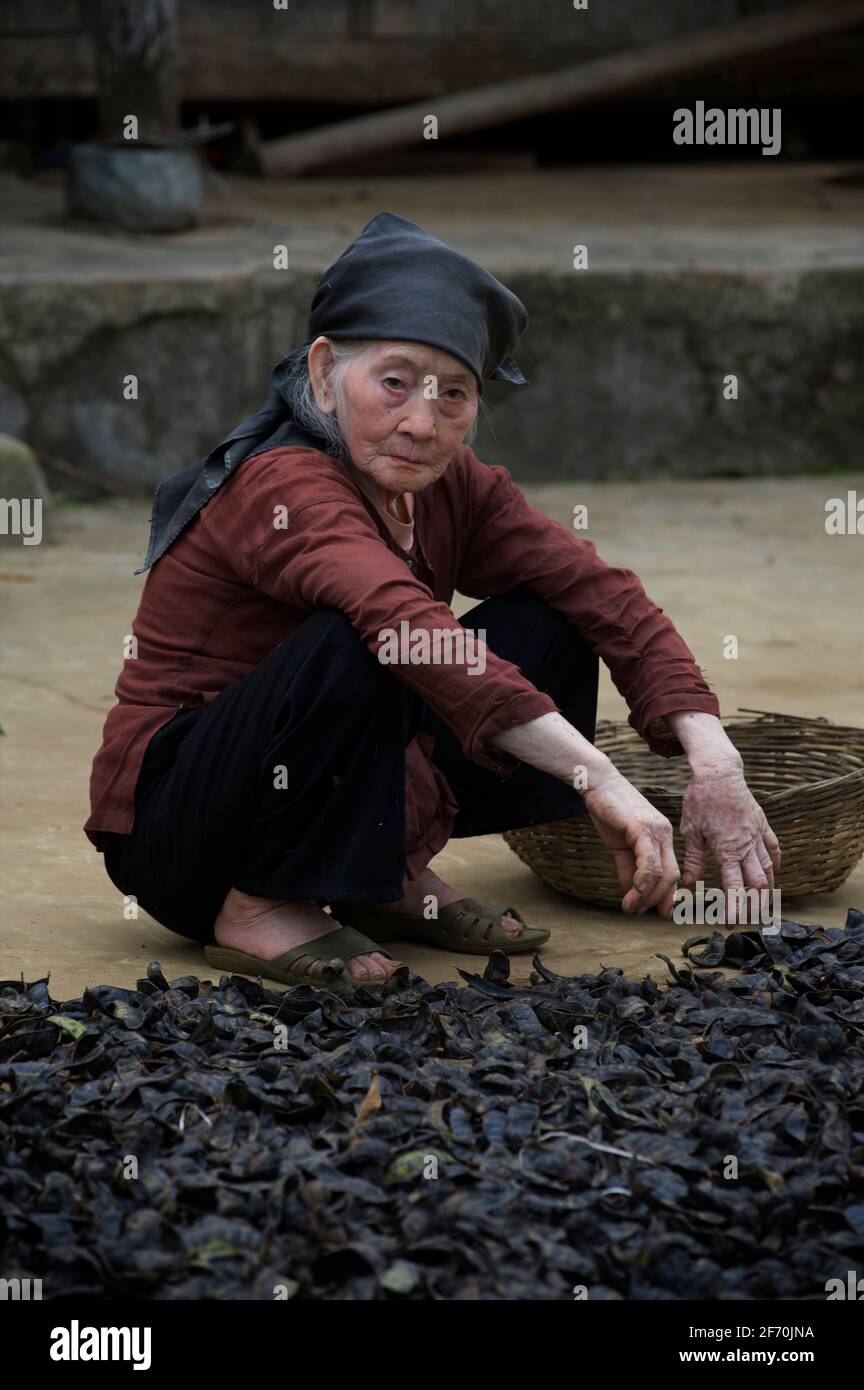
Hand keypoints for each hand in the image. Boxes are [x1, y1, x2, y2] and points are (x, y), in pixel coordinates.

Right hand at [583, 767, 679, 917]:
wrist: (598, 784)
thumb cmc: (608, 812)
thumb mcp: (620, 845)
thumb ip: (627, 867)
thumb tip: (630, 891)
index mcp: (662, 838)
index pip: (672, 872)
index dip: (667, 896)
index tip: (659, 913)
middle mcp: (664, 834)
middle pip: (672, 876)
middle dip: (658, 900)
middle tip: (639, 912)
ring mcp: (656, 831)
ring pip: (662, 873)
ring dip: (646, 896)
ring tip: (630, 907)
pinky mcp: (642, 828)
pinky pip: (648, 861)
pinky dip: (641, 881)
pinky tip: (631, 892)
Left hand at [679, 767, 780, 923]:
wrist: (719, 773)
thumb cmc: (700, 800)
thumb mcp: (690, 830)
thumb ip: (694, 859)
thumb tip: (690, 883)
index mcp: (727, 850)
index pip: (735, 888)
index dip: (735, 909)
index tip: (732, 924)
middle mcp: (747, 845)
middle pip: (759, 884)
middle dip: (756, 906)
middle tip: (748, 920)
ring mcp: (757, 835)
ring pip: (769, 869)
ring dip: (767, 889)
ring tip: (762, 904)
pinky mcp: (762, 824)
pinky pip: (774, 848)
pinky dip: (775, 863)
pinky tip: (773, 873)